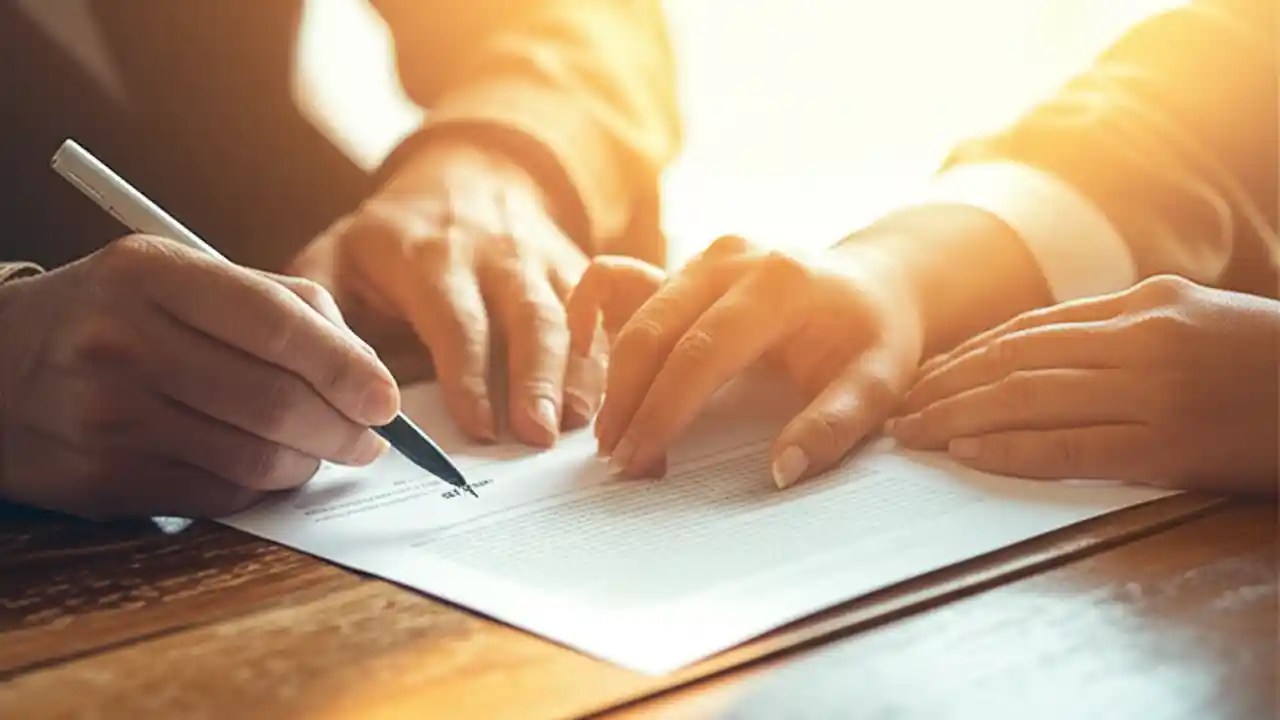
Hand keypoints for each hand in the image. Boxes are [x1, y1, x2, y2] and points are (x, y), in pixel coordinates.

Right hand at [0, 236, 399, 518]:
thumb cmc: (111, 314)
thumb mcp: (175, 274)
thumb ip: (275, 302)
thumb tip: (363, 366)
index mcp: (150, 274)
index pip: (277, 324)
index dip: (347, 368)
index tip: (387, 400)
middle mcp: (122, 342)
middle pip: (275, 401)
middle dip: (344, 428)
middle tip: (371, 438)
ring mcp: (107, 417)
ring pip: (255, 459)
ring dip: (308, 463)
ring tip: (323, 450)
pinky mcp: (103, 481)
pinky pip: (219, 496)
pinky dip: (261, 488)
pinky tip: (268, 467)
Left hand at [289, 139, 601, 446]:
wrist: (470, 174)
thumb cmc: (391, 239)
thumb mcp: (336, 256)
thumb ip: (321, 312)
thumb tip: (322, 381)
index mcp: (430, 255)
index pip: (456, 319)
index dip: (469, 374)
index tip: (478, 426)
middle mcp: (496, 253)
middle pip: (528, 316)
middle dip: (536, 377)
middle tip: (538, 435)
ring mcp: (543, 260)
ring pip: (572, 317)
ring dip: (577, 374)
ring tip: (575, 424)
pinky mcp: (577, 272)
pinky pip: (600, 317)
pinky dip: (604, 360)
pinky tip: (603, 402)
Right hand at [567, 236, 925, 487]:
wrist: (880, 284)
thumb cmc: (877, 338)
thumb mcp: (877, 385)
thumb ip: (833, 427)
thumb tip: (780, 472)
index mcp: (781, 283)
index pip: (703, 352)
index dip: (666, 409)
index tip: (640, 459)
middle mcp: (735, 258)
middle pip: (656, 329)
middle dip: (628, 398)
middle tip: (614, 458)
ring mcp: (708, 256)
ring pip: (640, 316)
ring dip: (618, 378)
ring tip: (612, 437)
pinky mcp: (691, 264)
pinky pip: (629, 285)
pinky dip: (604, 321)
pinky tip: (587, 357)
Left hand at [890, 275, 1279, 493]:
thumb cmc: (1268, 362)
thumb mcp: (1196, 320)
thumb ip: (1125, 327)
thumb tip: (1046, 347)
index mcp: (1145, 302)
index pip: (1031, 328)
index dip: (968, 354)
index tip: (925, 374)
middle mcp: (1141, 337)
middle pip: (1014, 359)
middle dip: (946, 385)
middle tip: (898, 408)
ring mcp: (1152, 390)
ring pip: (1027, 397)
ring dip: (957, 416)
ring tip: (911, 433)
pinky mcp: (1167, 445)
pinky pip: (1069, 446)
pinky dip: (1010, 448)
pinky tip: (968, 451)